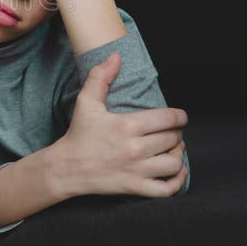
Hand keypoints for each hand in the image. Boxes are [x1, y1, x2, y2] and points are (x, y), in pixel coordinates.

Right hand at [49, 52, 188, 197]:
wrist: (66, 167)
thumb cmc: (79, 134)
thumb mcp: (86, 102)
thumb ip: (100, 77)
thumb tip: (116, 56)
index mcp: (126, 125)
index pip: (167, 118)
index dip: (180, 116)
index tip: (180, 116)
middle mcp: (134, 148)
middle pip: (172, 139)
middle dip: (176, 133)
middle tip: (171, 131)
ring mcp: (136, 170)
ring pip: (174, 163)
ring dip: (178, 154)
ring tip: (172, 148)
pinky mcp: (135, 187)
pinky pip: (166, 189)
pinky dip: (177, 181)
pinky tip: (177, 171)